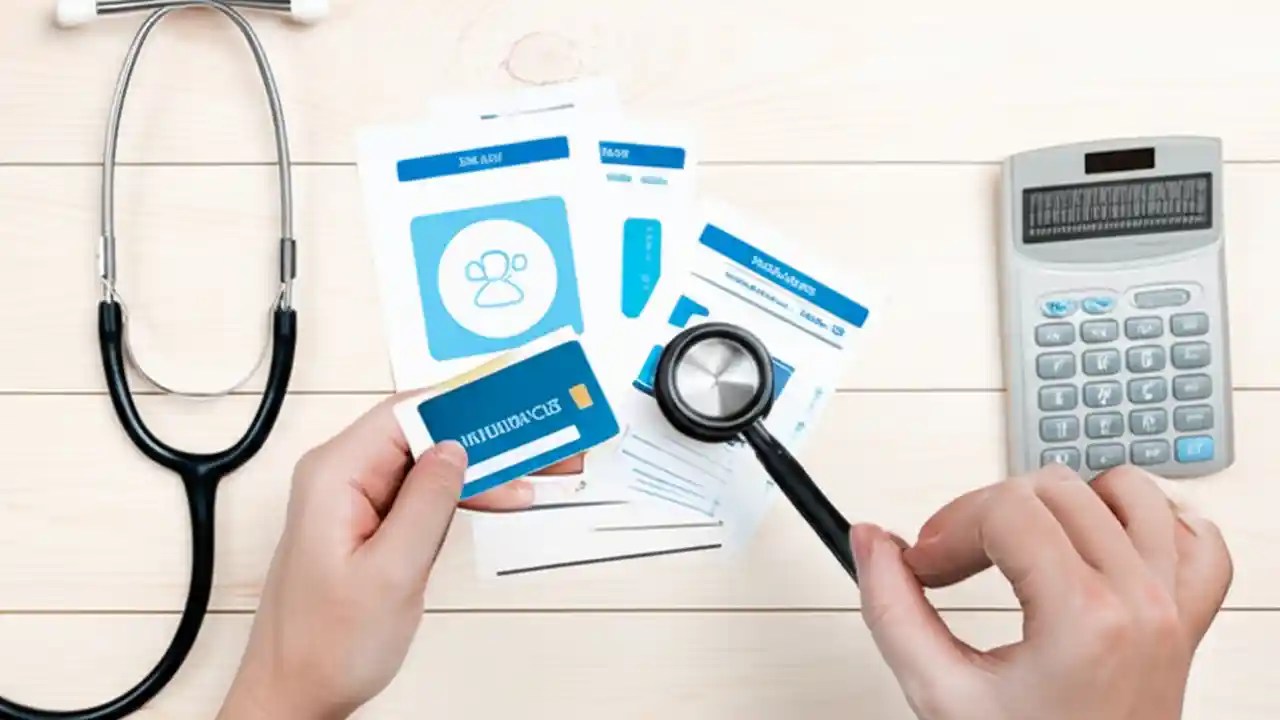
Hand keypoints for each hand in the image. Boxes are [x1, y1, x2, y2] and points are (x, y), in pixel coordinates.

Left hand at [218, 394, 535, 719]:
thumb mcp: (391, 573)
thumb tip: (456, 448)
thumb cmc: (326, 645)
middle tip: (546, 444)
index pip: (408, 413)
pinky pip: (423, 491)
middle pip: (425, 432)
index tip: (515, 403)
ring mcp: (356, 499)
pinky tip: (503, 498)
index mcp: (335, 475)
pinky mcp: (371, 522)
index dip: (466, 403)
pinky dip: (464, 494)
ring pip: (430, 461)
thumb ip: (426, 503)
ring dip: (484, 466)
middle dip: (487, 436)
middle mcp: (341, 476)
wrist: (296, 693)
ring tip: (541, 471)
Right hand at [852, 464, 1232, 719]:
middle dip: (986, 514)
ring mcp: (1173, 608)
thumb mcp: (940, 694)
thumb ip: (892, 610)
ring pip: (1129, 491)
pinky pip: (1198, 540)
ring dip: (1066, 503)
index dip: (948, 526)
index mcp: (1086, 618)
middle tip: (951, 561)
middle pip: (1056, 489)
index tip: (922, 562)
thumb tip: (871, 542)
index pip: (1006, 508)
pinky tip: (1101, 541)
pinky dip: (1151, 524)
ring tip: (1022, 542)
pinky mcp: (1188, 620)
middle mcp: (1142, 603)